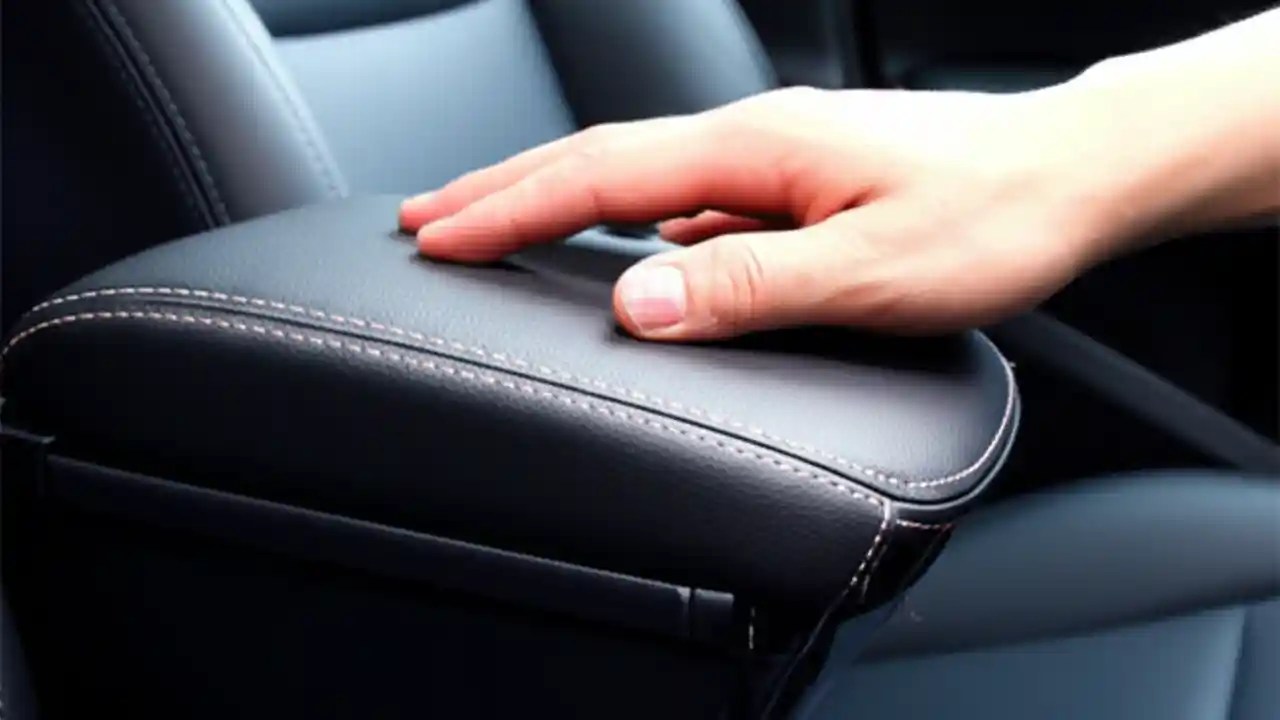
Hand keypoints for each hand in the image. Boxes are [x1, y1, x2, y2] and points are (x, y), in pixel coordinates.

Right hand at [397, 86, 1143, 339]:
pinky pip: (686, 201)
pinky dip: (627, 221)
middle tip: (425, 215)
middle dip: (502, 189)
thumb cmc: (993, 215)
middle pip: (600, 161)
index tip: (437, 232)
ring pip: (638, 179)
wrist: (1074, 174)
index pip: (601, 178)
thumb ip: (748, 287)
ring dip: (556, 200)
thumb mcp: (870, 270)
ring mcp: (773, 161)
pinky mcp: (796, 186)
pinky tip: (622, 250)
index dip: (510, 207)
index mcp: (755, 151)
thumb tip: (638, 304)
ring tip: (493, 224)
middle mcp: (753, 142)